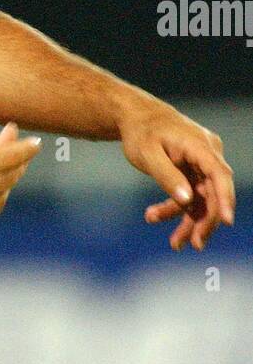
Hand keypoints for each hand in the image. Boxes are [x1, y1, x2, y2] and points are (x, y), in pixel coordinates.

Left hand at [119, 101, 234, 250]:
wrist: (136, 118)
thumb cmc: (141, 132)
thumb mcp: (148, 154)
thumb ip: (167, 176)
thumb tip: (187, 200)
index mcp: (200, 146)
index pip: (220, 174)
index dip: (225, 198)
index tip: (226, 221)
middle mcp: (207, 154)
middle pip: (214, 192)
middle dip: (205, 221)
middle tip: (194, 245)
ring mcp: (202, 164)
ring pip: (203, 198)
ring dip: (189, 222)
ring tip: (175, 244)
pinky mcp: (194, 171)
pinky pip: (191, 195)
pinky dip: (176, 208)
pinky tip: (154, 216)